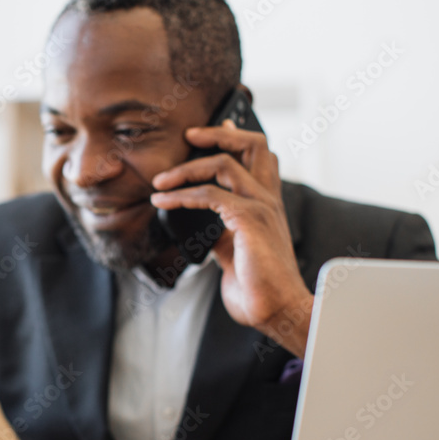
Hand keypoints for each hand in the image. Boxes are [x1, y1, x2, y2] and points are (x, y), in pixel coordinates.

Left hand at [150, 120, 313, 357]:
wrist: (278, 312)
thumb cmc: (259, 289)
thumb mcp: (234, 254)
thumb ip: (223, 235)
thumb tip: (204, 229)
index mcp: (267, 205)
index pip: (260, 157)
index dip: (236, 137)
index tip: (212, 128)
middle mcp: (269, 200)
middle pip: (253, 144)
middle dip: (218, 134)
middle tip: (188, 136)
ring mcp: (261, 207)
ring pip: (224, 163)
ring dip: (186, 168)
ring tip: (159, 181)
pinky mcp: (249, 219)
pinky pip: (209, 195)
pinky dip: (181, 195)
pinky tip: (162, 201)